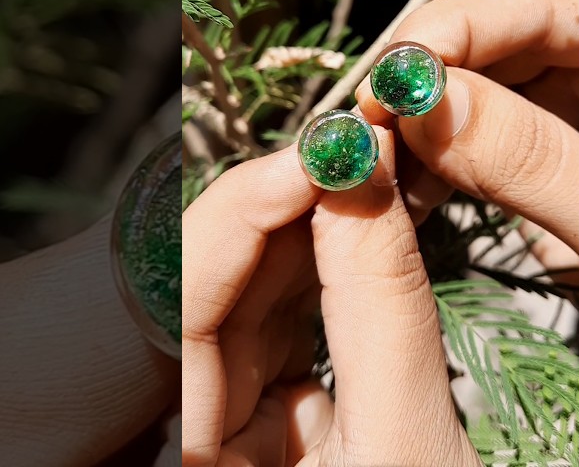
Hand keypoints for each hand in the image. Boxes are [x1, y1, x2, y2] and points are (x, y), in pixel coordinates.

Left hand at [180, 132, 478, 465]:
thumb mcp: (400, 446)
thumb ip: (380, 311)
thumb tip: (369, 170)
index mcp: (185, 459)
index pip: (178, 306)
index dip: (244, 213)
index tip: (319, 153)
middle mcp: (189, 437)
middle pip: (214, 293)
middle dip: (284, 207)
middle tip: (351, 142)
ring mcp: (226, 431)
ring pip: (252, 300)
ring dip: (313, 226)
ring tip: (369, 163)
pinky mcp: (271, 425)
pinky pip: (286, 325)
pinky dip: (332, 271)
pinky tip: (367, 220)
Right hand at [355, 0, 578, 290]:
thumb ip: (529, 155)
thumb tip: (420, 100)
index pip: (529, 5)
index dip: (448, 32)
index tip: (383, 82)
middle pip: (501, 47)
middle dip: (427, 80)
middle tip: (362, 126)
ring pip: (492, 100)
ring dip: (429, 128)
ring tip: (374, 163)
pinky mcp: (573, 178)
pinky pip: (500, 152)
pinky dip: (451, 169)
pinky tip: (408, 192)